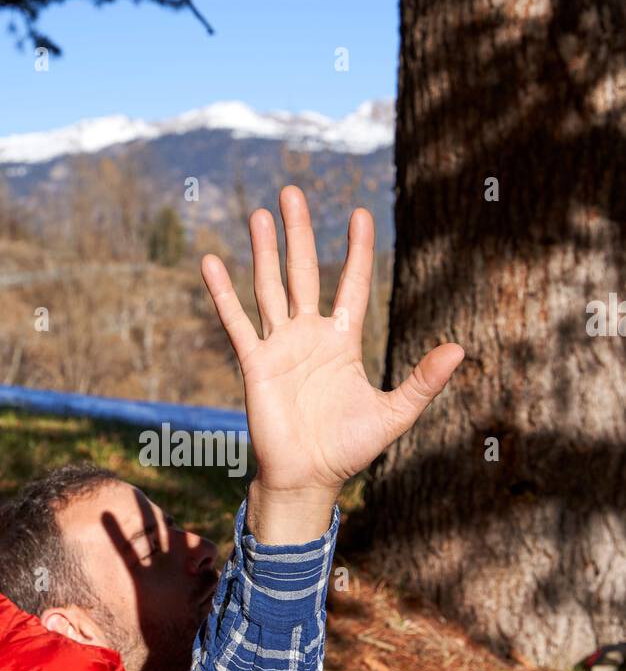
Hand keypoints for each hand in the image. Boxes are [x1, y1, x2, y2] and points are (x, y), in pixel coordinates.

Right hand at [201, 188, 463, 524]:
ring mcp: (280, 346)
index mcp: (343, 342)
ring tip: (259, 213)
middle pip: (302, 272)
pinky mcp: (255, 363)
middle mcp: (309, 336)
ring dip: (264, 251)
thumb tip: (461, 349)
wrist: (308, 478)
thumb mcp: (395, 413)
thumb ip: (423, 381)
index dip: (356, 250)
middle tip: (292, 192)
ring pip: (270, 287)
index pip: (351, 285)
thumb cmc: (348, 449)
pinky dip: (223, 293)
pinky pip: (237, 322)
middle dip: (299, 233)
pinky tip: (211, 262)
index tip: (359, 214)